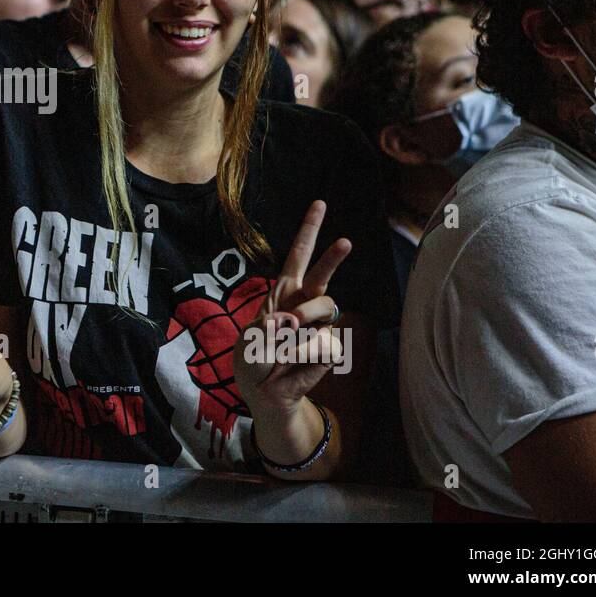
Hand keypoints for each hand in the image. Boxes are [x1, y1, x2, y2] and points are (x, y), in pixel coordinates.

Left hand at [234, 200, 350, 419]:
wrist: (264, 392)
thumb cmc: (254, 358)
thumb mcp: (250, 336)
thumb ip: (269, 325)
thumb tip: (292, 322)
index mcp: (283, 292)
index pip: (298, 256)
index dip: (309, 231)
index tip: (320, 204)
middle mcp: (304, 304)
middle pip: (323, 274)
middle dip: (333, 257)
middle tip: (345, 242)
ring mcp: (319, 325)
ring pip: (325, 306)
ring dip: (304, 319)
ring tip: (287, 333)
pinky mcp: (328, 347)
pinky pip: (321, 341)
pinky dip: (300, 351)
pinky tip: (291, 362)